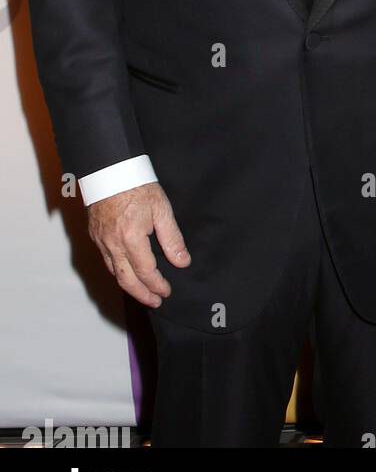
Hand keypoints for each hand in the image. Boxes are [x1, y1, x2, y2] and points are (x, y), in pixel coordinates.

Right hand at [87, 183, 190, 307]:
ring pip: (114, 272)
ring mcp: (101, 240)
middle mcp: (113, 243)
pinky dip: (118, 272)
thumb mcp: (162, 209)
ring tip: (143, 292)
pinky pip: (106, 261)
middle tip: (155, 302)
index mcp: (131, 238)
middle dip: (142, 294)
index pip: (146, 271)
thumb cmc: (138, 186)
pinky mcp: (95, 235)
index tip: (167, 291)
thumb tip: (182, 262)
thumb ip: (172, 238)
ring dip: (129, 286)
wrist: (110, 169)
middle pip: (126, 279)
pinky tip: (126, 273)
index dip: (157, 285)